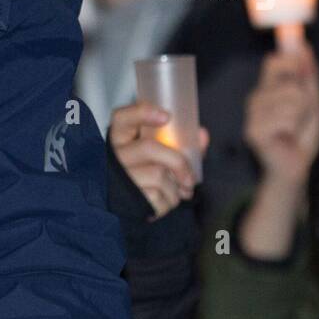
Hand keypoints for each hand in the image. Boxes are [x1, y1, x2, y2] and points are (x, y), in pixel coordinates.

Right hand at [109, 102, 207, 217]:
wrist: (125, 204)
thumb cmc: (145, 172)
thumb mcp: (157, 153)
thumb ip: (179, 143)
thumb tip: (202, 135)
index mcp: (120, 137)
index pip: (123, 118)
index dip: (142, 113)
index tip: (166, 116)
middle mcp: (116, 155)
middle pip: (149, 148)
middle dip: (178, 163)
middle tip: (190, 179)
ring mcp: (118, 177)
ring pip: (157, 176)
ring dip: (175, 188)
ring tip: (176, 192)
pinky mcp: (124, 198)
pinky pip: (155, 198)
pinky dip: (167, 203)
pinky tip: (164, 202)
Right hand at [244, 45, 318, 188]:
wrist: (295, 165)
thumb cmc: (302, 133)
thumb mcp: (312, 99)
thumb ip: (307, 74)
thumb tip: (303, 45)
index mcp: (267, 89)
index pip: (274, 61)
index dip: (291, 62)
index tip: (302, 74)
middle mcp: (256, 98)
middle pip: (289, 82)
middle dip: (304, 99)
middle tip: (299, 115)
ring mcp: (252, 115)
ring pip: (290, 100)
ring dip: (300, 116)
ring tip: (293, 127)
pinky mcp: (253, 130)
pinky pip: (285, 118)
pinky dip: (293, 128)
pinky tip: (285, 136)